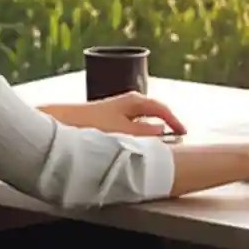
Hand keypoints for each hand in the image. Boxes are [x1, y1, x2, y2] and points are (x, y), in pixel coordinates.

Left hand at [41, 91, 186, 137]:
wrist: (64, 123)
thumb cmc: (93, 124)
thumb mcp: (125, 131)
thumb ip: (145, 133)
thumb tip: (161, 132)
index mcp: (135, 101)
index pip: (162, 109)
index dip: (175, 121)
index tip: (184, 133)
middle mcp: (128, 103)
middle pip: (154, 114)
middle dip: (165, 127)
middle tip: (175, 141)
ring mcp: (118, 111)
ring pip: (142, 122)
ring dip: (151, 134)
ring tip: (157, 147)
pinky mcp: (109, 120)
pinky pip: (132, 127)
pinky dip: (139, 136)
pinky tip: (135, 147)